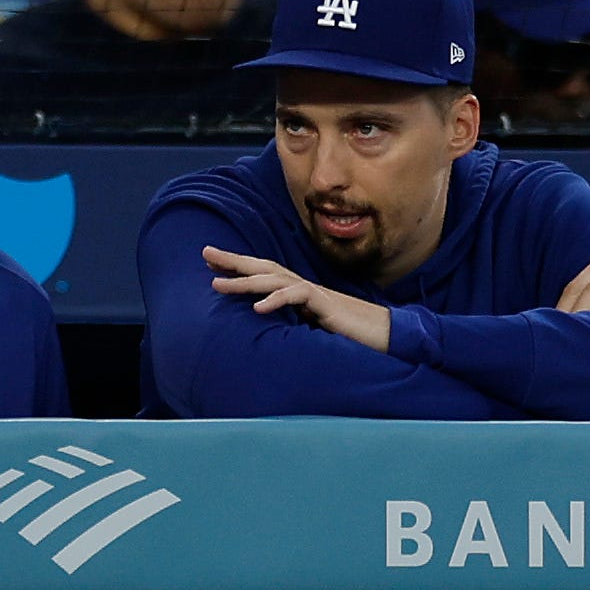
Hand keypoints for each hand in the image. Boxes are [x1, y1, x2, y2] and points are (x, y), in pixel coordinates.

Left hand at [204, 244, 392, 351]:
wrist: (384, 335)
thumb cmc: (349, 333)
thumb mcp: (312, 328)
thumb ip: (293, 322)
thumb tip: (269, 327)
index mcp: (299, 291)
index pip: (264, 273)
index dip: (239, 267)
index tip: (212, 265)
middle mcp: (304, 287)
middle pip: (264, 267)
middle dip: (234, 261)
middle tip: (205, 254)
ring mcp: (314, 294)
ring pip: (274, 280)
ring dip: (245, 281)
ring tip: (218, 285)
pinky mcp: (326, 305)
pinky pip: (298, 297)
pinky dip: (277, 300)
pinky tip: (258, 308)